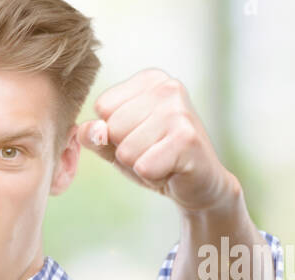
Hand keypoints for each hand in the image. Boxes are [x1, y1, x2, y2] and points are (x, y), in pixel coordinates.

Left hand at [75, 68, 242, 213]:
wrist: (201, 185)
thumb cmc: (157, 159)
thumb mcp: (117, 144)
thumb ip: (94, 134)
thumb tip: (93, 130)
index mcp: (150, 80)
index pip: (103, 107)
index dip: (115, 133)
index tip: (144, 137)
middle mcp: (167, 87)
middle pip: (113, 128)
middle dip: (128, 151)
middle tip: (156, 152)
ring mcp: (179, 111)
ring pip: (126, 150)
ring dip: (142, 165)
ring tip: (164, 161)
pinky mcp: (187, 139)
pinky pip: (143, 167)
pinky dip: (154, 177)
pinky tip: (173, 170)